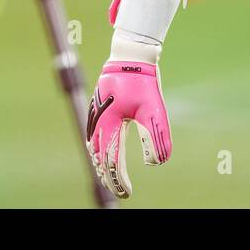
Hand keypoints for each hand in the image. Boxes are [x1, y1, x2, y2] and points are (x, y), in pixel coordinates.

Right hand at [86, 60, 172, 198]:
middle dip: (108, 177)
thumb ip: (156, 135)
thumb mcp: (155, 108)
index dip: (119, 179)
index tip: (127, 193)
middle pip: (99, 157)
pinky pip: (92, 137)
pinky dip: (96, 151)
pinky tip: (99, 156)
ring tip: (109, 179)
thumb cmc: (143, 81)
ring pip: (93, 148)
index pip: (112, 159)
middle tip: (119, 192)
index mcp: (110, 123)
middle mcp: (98, 121)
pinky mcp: (97, 110)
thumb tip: (157, 163)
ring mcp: (95, 115)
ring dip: (101, 165)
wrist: (130, 56)